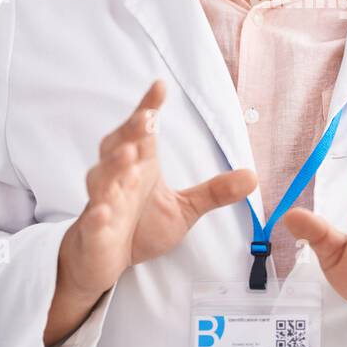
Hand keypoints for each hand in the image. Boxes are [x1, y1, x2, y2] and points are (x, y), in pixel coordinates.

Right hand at [60, 79, 256, 305]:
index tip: (160, 86)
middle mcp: (118, 179)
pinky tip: (102, 211)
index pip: (142, 132)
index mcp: (139, 166)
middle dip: (131, 131)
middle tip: (146, 119)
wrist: (106, 260)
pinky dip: (96, 215)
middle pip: (118, 147)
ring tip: (130, 156)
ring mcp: (103, 203)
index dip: (148, 108)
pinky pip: (93, 221)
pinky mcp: (94, 232)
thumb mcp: (184, 209)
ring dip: (113, 167)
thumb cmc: (140, 226)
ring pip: (102, 180)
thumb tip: (253, 176)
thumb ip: (214, 191)